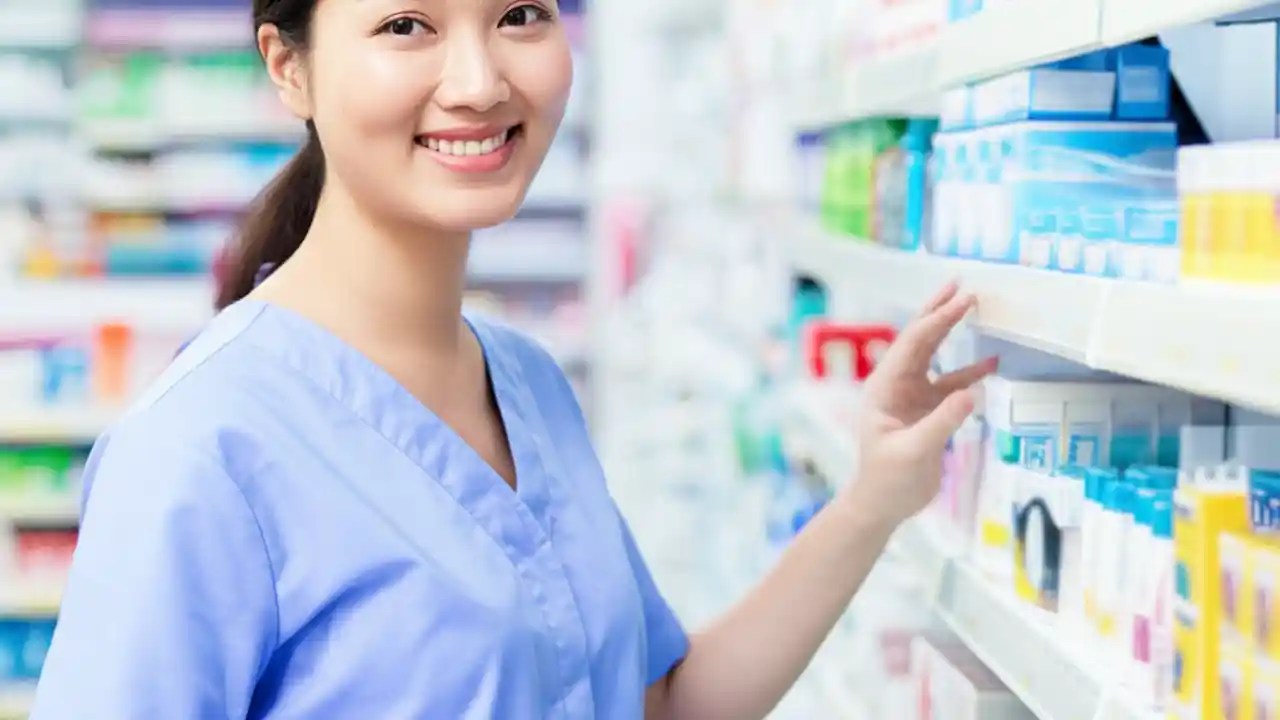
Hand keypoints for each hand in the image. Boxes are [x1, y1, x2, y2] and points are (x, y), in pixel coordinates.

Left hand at [839, 282, 997, 529]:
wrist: (883, 505)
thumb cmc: (888, 479)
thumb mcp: (912, 451)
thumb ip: (941, 423)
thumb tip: (972, 393)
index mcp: (884, 387)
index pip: (913, 344)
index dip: (937, 320)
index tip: (962, 300)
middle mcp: (896, 385)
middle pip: (920, 340)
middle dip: (940, 313)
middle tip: (962, 286)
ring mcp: (912, 397)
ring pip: (935, 357)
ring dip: (953, 335)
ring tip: (973, 309)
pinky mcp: (927, 412)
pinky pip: (950, 385)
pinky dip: (969, 374)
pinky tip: (991, 365)